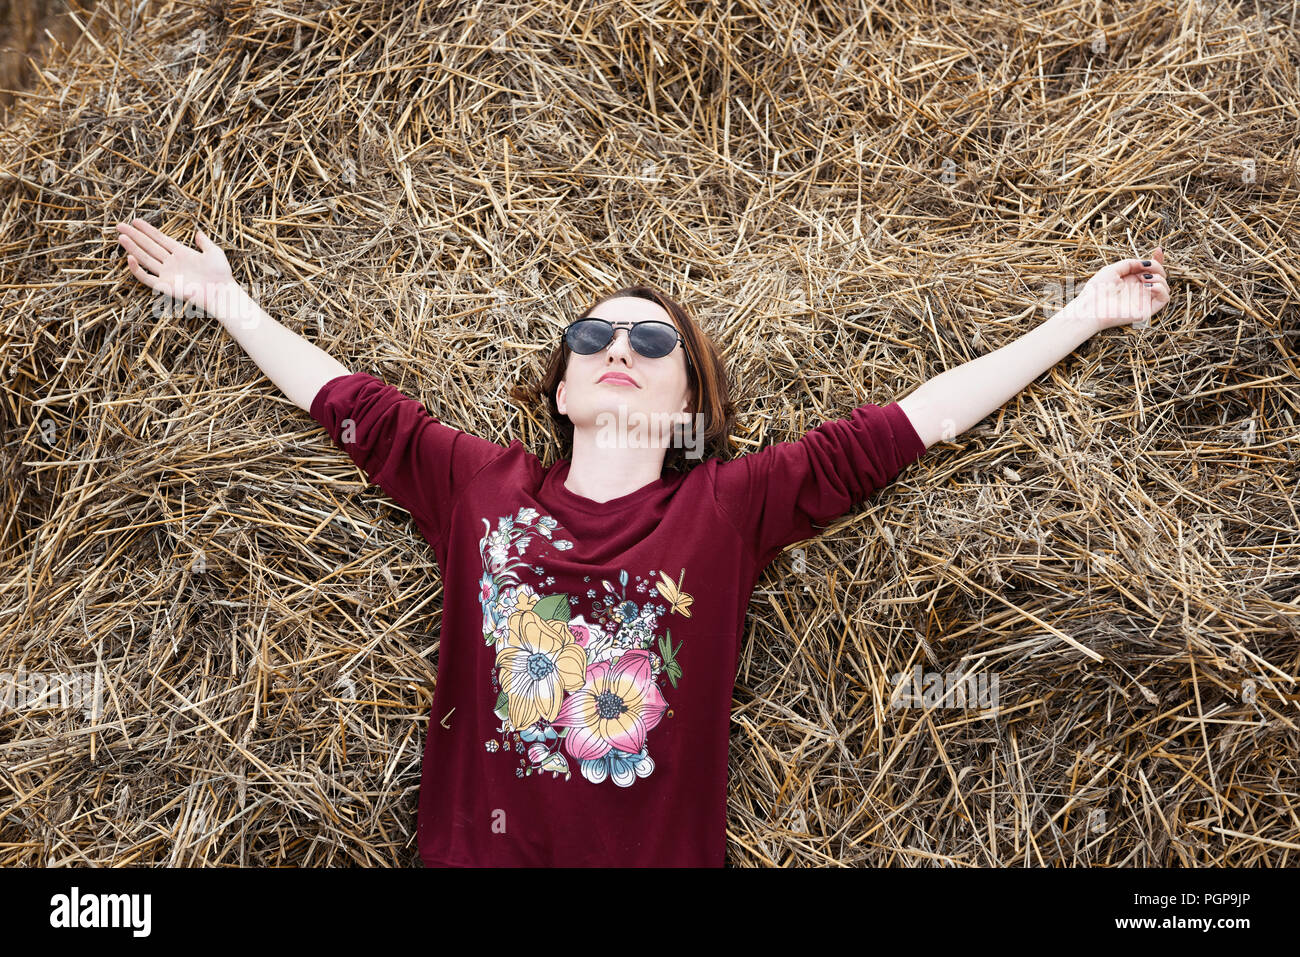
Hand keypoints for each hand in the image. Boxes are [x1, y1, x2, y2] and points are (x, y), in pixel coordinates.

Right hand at [115, 218, 233, 313]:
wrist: (222, 293)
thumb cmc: (221, 274)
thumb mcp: (214, 253)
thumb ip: (204, 242)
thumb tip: (198, 232)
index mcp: (181, 253)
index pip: (160, 238)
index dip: (147, 230)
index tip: (135, 221)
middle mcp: (172, 262)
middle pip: (149, 246)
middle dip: (134, 235)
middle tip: (119, 225)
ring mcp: (167, 274)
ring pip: (145, 259)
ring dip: (132, 248)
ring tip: (121, 237)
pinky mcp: (165, 286)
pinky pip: (147, 278)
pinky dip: (138, 269)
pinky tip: (130, 258)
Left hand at [1065, 247, 1169, 331]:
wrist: (1091, 307)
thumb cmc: (1097, 289)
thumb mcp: (1113, 270)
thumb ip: (1130, 263)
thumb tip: (1146, 263)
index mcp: (1131, 280)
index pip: (1149, 270)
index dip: (1157, 260)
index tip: (1158, 250)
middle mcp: (1139, 290)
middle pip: (1159, 275)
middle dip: (1157, 266)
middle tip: (1145, 267)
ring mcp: (1143, 300)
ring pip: (1165, 286)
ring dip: (1159, 278)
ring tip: (1143, 278)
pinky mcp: (1146, 310)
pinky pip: (1164, 298)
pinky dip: (1161, 289)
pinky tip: (1148, 286)